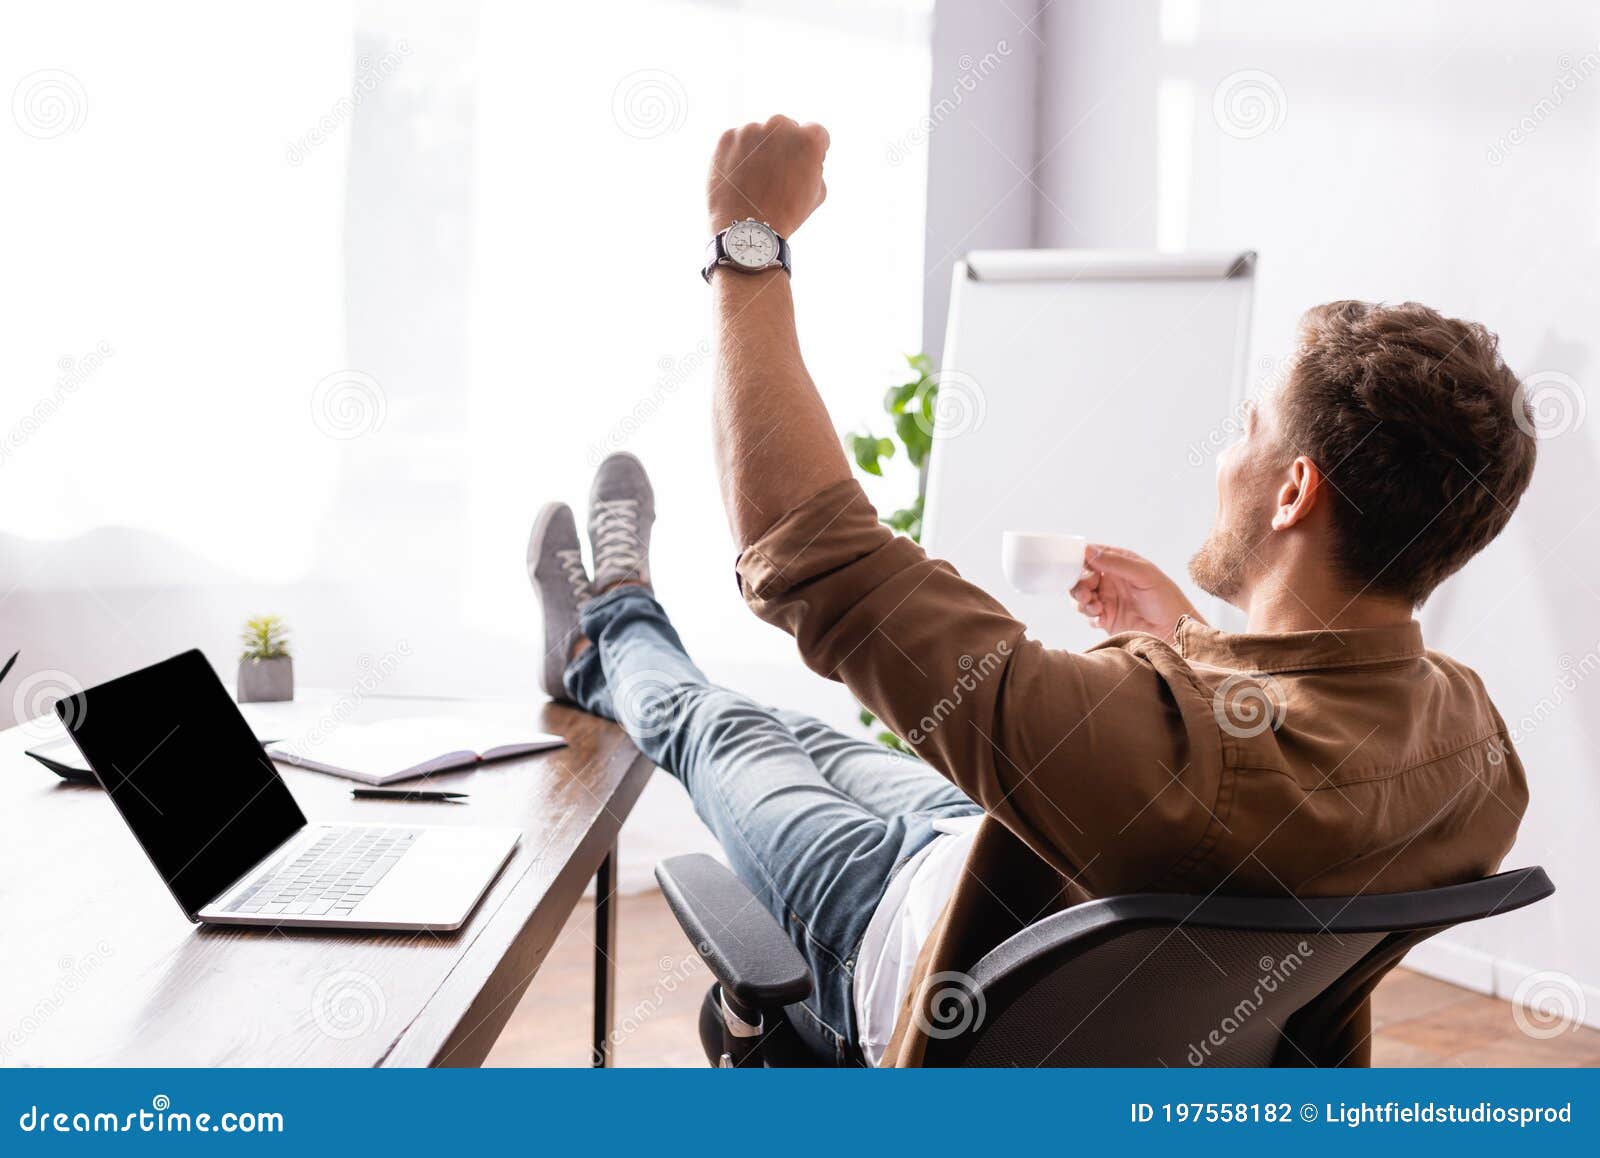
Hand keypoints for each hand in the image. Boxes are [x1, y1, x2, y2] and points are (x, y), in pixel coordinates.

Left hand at [707, 116, 828, 237]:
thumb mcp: (817, 192)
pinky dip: (739, 154)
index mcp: (808, 138)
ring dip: (760, 149)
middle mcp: (780, 125)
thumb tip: (804, 158)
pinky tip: (741, 176)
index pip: (817, 133)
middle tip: (778, 173)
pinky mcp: (728, 137)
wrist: (746, 228)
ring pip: (760, 134)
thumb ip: (814, 166)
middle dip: (785, 145)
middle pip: (786, 128)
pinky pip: (738, 141)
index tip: (804, 165)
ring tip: (756, 179)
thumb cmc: (786, 214)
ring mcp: (751, 129)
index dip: (813, 151)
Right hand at [1070, 545, 1203, 641]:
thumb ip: (1115, 562)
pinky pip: (1088, 616)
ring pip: (1081, 597)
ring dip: (1082, 602)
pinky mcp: (1106, 619)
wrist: (1174, 632)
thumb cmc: (1166, 599)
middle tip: (1085, 594)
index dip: (1079, 559)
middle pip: (1081, 578)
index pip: (1091, 555)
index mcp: (1119, 563)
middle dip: (1078, 585)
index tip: (1072, 566)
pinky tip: (1102, 619)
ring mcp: (1107, 599)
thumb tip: (1088, 550)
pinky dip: (1090, 617)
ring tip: (1096, 608)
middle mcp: (1110, 579)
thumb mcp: (1143, 575)